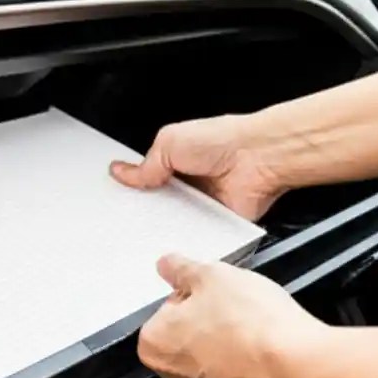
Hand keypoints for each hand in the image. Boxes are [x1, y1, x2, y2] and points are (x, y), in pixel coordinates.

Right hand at [110, 115, 285, 220]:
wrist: (258, 157)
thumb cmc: (224, 140)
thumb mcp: (170, 141)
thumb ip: (146, 164)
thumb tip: (124, 173)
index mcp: (175, 162)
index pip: (146, 182)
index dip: (132, 191)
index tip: (119, 198)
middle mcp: (189, 186)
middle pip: (158, 207)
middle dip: (147, 212)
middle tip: (137, 212)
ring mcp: (202, 206)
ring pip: (175, 225)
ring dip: (168, 225)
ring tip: (163, 219)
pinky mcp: (217, 224)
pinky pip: (197, 236)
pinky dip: (190, 237)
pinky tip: (183, 232)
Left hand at [138, 254, 334, 377]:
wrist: (297, 368)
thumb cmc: (252, 325)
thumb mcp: (212, 274)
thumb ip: (181, 268)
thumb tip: (168, 266)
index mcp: (154, 344)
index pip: (166, 309)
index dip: (194, 294)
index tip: (213, 292)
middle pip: (186, 336)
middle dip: (208, 320)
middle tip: (235, 307)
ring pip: (212, 357)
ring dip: (228, 342)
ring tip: (253, 327)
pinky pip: (236, 377)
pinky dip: (246, 364)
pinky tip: (264, 348)